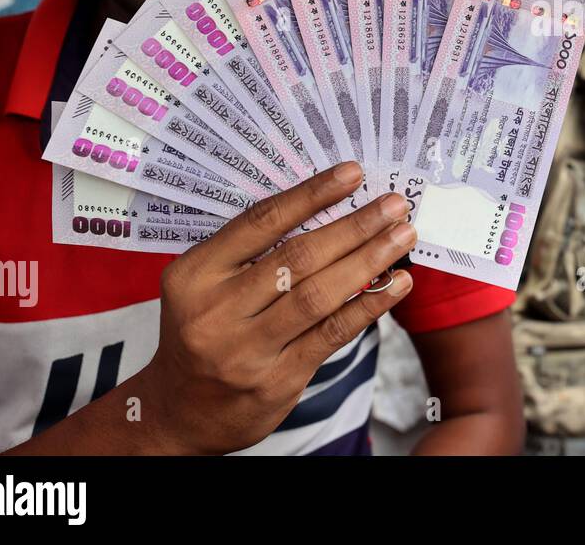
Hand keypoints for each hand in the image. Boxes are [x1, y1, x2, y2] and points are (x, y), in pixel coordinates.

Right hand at [133, 161, 416, 453]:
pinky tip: (397, 284)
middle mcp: (216, 312)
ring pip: (319, 295)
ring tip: (402, 236)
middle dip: (354, 226)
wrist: (182, 411)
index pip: (261, 223)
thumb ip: (253, 253)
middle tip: (394, 205)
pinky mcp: (276, 381)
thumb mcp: (206, 286)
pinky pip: (333, 334)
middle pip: (298, 257)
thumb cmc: (204, 332)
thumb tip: (331, 208)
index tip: (352, 173)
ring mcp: (246, 350)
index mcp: (195, 275)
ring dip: (368, 260)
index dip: (311, 195)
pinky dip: (369, 305)